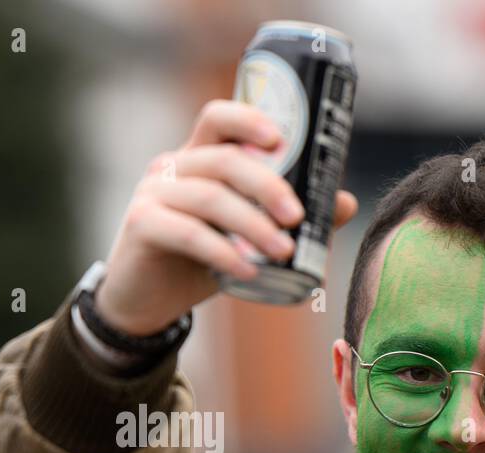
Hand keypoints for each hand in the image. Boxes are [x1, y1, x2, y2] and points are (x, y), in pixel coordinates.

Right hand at [95, 99, 357, 336]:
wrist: (143, 302)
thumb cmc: (196, 262)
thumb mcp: (244, 239)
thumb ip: (287, 219)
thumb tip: (344, 203)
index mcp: (196, 157)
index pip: (218, 117)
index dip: (249, 119)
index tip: (282, 139)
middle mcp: (171, 167)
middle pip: (224, 159)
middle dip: (268, 186)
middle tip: (298, 218)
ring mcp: (152, 193)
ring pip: (209, 197)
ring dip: (252, 224)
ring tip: (282, 252)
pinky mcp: (140, 225)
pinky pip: (187, 232)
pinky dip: (222, 251)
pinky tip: (247, 271)